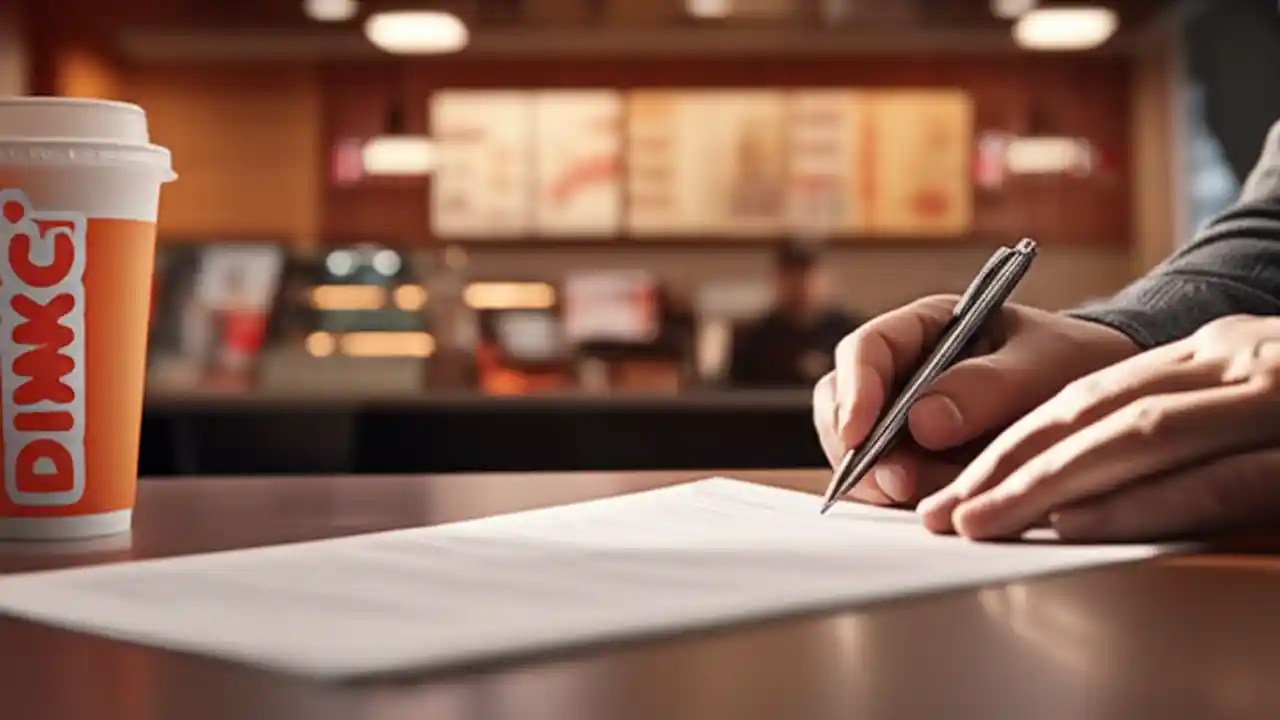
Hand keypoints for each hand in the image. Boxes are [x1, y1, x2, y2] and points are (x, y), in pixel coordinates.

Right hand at [813, 296, 1138, 505]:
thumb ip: (987, 388)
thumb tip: (920, 422)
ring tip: (943, 495)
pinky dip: (909, 499)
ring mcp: (906, 420)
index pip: (866, 349)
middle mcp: (904, 372)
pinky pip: (890, 483)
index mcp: (927, 327)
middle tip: (898, 485)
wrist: (1116, 403)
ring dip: (889, 480)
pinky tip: (948, 502)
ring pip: (861, 452)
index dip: (854, 390)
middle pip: (843, 405)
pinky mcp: (918, 461)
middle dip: (862, 449)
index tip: (859, 433)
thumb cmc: (1080, 363)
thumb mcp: (1045, 366)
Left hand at [919, 315, 1279, 540]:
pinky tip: (1073, 523)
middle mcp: (1232, 362)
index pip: (1090, 394)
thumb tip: (1053, 476)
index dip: (1013, 443)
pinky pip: (1213, 482)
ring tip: (975, 519)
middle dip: (1006, 464)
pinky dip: (1137, 502)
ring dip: (1047, 482)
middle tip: (939, 513)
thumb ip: (1166, 423)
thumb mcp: (1243, 399)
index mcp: (1212, 352)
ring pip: (1135, 437)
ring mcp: (1270, 398)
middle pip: (1094, 412)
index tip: (955, 487)